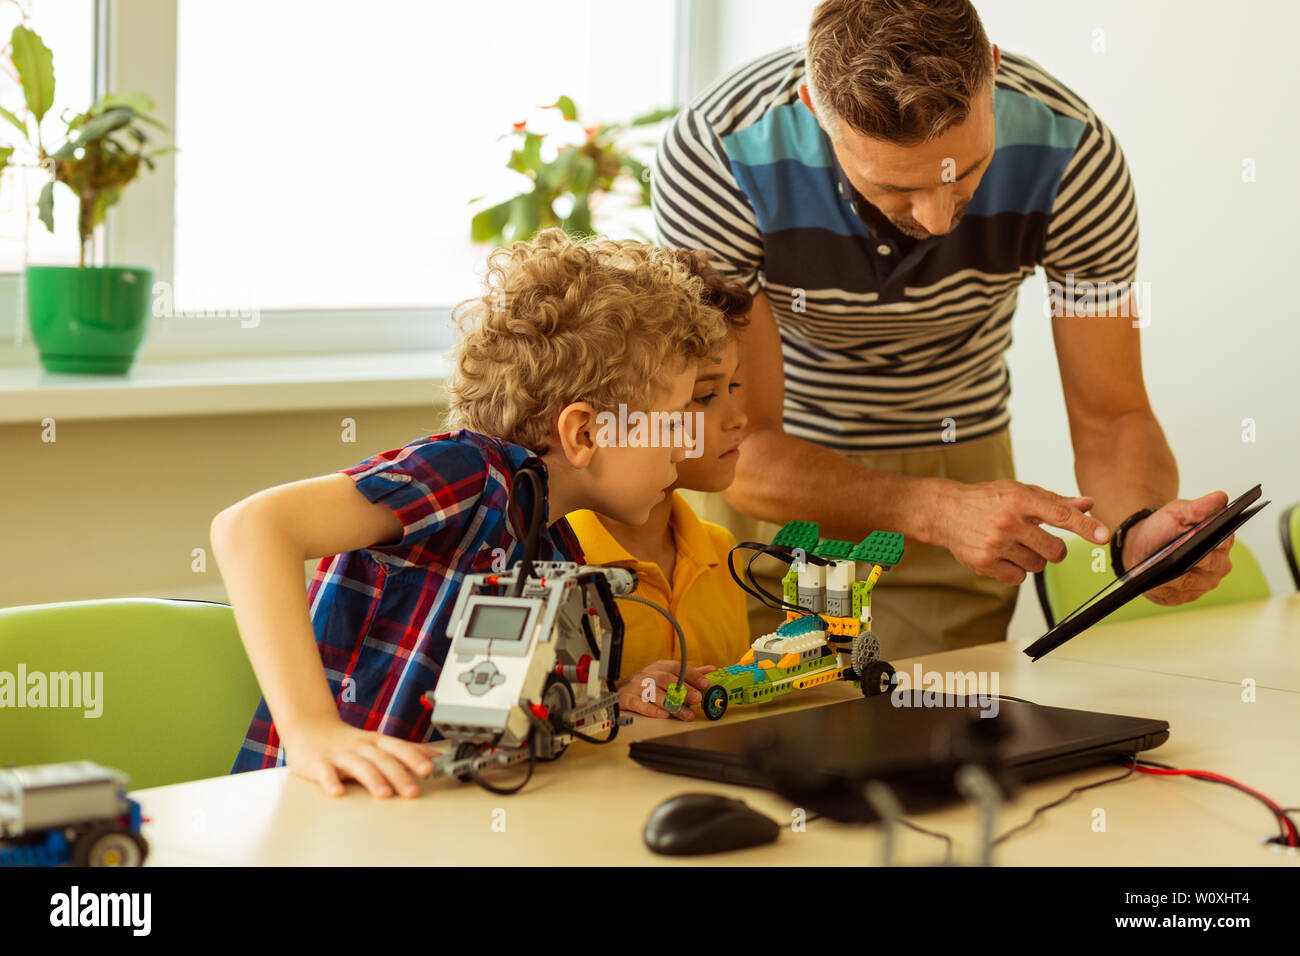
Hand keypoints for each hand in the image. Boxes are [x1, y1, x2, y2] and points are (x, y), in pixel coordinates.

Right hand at [278, 716, 442, 797]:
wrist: (309, 728)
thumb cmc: (348, 740)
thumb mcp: (378, 742)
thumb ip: (405, 750)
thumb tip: (436, 756)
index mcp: (376, 742)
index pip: (399, 748)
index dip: (414, 758)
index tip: (429, 769)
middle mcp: (361, 747)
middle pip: (382, 760)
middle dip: (399, 775)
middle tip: (413, 791)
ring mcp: (340, 755)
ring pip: (358, 766)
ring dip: (373, 780)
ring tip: (384, 794)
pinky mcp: (318, 764)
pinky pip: (325, 773)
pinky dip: (331, 782)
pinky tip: (337, 792)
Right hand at [617, 661, 717, 720]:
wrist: (619, 691)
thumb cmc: (648, 684)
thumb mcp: (667, 675)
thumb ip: (688, 674)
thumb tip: (711, 670)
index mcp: (660, 667)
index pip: (678, 667)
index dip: (692, 675)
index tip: (705, 684)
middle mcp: (648, 674)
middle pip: (667, 679)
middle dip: (683, 689)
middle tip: (696, 699)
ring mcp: (637, 687)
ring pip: (654, 692)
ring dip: (671, 703)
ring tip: (685, 714)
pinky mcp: (627, 699)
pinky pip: (639, 703)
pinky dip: (651, 709)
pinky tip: (663, 715)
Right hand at [932, 479, 1109, 585]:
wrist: (944, 511)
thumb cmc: (986, 500)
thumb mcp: (1020, 493)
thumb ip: (1055, 502)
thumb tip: (1088, 504)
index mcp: (1021, 499)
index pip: (1061, 514)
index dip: (1086, 526)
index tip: (1103, 536)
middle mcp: (1009, 521)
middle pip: (1055, 551)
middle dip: (1053, 549)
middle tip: (1037, 539)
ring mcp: (996, 544)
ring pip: (1038, 566)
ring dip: (1031, 558)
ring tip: (1012, 544)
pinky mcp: (984, 562)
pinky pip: (1018, 578)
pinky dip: (1015, 570)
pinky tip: (1001, 555)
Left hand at [1121, 491, 1233, 605]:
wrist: (1144, 546)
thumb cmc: (1165, 528)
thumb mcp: (1177, 512)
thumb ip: (1198, 507)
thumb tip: (1221, 497)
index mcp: (1222, 541)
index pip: (1224, 541)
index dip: (1213, 538)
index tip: (1201, 535)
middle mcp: (1219, 565)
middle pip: (1210, 565)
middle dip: (1195, 559)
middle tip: (1179, 554)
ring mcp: (1204, 583)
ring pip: (1193, 582)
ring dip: (1177, 576)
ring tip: (1163, 569)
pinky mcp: (1187, 596)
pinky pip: (1177, 595)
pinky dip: (1165, 588)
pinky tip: (1155, 582)